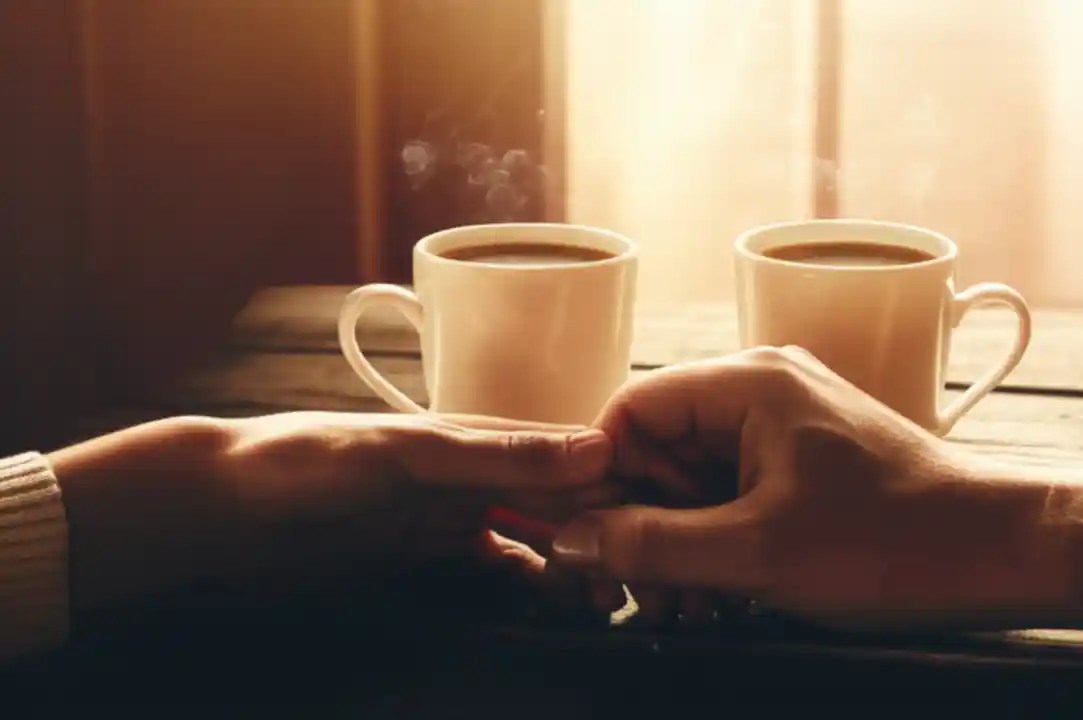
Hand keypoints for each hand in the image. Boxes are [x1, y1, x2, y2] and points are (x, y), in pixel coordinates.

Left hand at [51, 411, 612, 615]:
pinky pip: (492, 563)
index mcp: (472, 433)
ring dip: (570, 554)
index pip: (564, 452)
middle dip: (601, 524)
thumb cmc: (302, 463)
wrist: (219, 509)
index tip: (661, 510)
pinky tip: (550, 593)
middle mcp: (469, 470)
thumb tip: (592, 445)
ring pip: (532, 532)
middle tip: (642, 566)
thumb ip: (496, 455)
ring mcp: (447, 511)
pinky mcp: (421, 549)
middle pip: (556, 495)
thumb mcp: (408, 457)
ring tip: (606, 588)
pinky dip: (525, 576)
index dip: (615, 477)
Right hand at [553, 347, 1069, 627]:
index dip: (598, 479)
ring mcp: (787, 426)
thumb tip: (568, 536)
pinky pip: (733, 494)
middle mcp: (762, 390)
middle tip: (637, 597)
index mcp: (747, 384)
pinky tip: (721, 597)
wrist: (1005, 552)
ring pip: (692, 480)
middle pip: (656, 449)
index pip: (628, 410)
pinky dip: (716, 544)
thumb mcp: (757, 553)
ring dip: (676, 546)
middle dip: (638, 526)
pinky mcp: (806, 463)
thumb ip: (650, 543)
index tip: (587, 543)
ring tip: (686, 609)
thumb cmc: (896, 542)